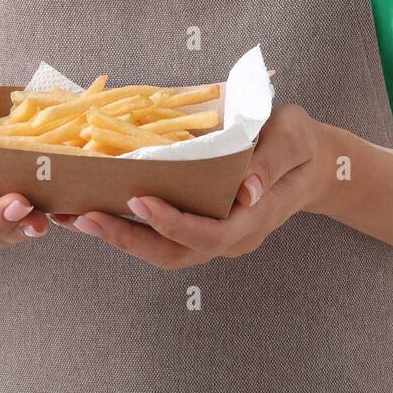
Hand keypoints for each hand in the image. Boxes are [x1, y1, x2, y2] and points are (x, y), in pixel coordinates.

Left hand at [48, 103, 328, 267]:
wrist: (314, 163)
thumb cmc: (302, 143)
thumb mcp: (294, 138)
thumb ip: (271, 161)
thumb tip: (245, 189)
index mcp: (255, 216)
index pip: (209, 232)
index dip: (172, 222)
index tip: (138, 200)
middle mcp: (233, 236)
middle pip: (176, 254)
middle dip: (128, 240)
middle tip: (84, 217)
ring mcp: (219, 237)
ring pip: (165, 252)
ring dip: (121, 238)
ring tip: (78, 218)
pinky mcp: (205, 227)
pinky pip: (165, 237)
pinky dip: (131, 228)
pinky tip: (100, 209)